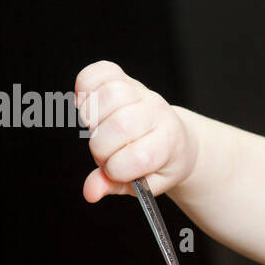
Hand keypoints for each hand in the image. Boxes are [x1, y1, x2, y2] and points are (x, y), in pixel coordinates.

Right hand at [74, 60, 197, 200]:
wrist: (178, 140)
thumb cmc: (159, 163)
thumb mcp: (145, 183)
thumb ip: (115, 186)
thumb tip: (90, 192)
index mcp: (167, 143)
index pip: (134, 157)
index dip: (115, 169)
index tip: (117, 171)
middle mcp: (157, 113)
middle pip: (118, 126)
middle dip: (102, 147)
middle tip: (107, 151)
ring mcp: (143, 94)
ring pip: (110, 95)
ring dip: (93, 117)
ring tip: (98, 128)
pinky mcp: (126, 79)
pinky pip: (99, 72)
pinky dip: (85, 86)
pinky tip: (87, 102)